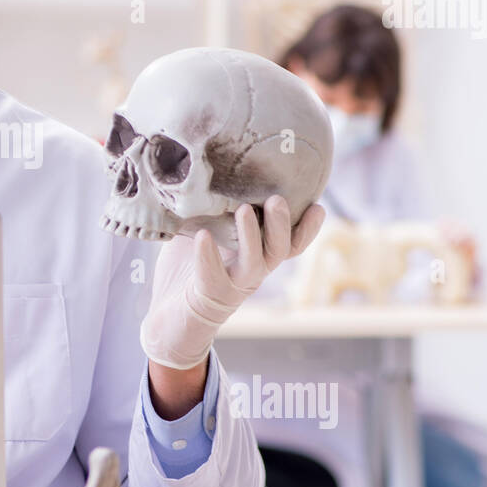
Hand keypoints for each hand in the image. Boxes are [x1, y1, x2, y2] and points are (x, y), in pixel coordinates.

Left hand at [141, 196, 326, 369]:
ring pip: (256, 262)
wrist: (169, 316)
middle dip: (282, 223)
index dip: (307, 227)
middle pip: (280, 248)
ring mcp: (234, 284)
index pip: (291, 241)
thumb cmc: (188, 269)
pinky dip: (208, 255)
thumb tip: (206, 170)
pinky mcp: (211, 295)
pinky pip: (213, 275)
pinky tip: (203, 236)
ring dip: (251, 235)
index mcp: (257, 254)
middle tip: (277, 198)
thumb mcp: (202, 231)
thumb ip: (210, 208)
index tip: (317, 205)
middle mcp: (253, 270)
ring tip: (243, 210)